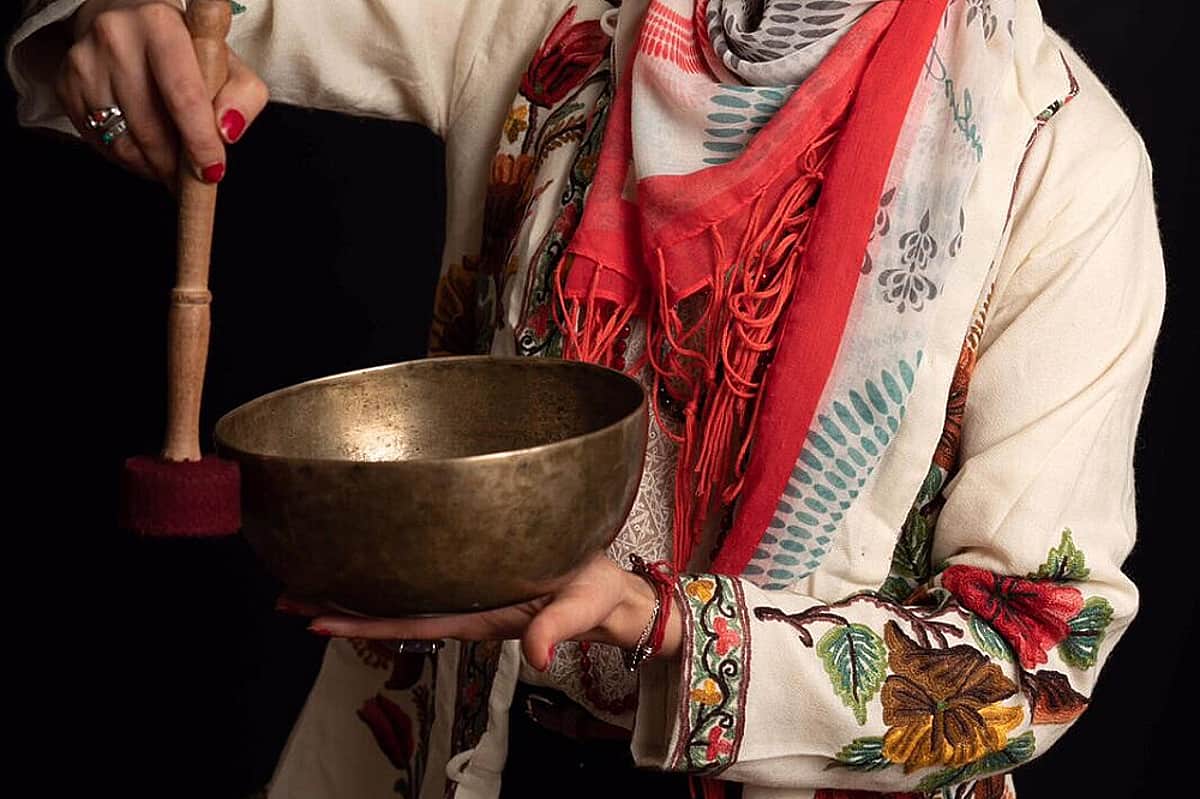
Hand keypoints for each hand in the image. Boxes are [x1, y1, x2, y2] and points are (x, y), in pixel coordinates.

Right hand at [57, 0, 267, 184]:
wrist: (124, 20)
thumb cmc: (183, 46)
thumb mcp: (225, 61)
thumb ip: (242, 96)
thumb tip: (228, 131)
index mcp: (160, 24)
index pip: (183, 95)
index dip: (199, 141)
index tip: (212, 171)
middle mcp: (115, 37)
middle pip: (151, 127)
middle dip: (176, 164)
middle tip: (192, 178)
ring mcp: (84, 62)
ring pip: (123, 142)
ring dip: (154, 166)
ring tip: (171, 165)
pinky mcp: (66, 85)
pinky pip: (101, 143)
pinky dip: (129, 158)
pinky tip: (145, 150)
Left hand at [282, 552, 683, 671]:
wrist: (617, 595)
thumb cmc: (601, 599)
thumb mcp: (582, 611)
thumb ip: (558, 631)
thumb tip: (537, 655)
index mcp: (480, 614)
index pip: (409, 622)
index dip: (362, 623)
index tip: (315, 620)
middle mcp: (466, 603)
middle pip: (393, 609)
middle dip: (341, 604)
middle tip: (285, 596)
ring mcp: (472, 588)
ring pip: (405, 591)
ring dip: (358, 586)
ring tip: (309, 575)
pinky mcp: (483, 571)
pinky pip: (428, 570)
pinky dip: (393, 565)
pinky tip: (374, 555)